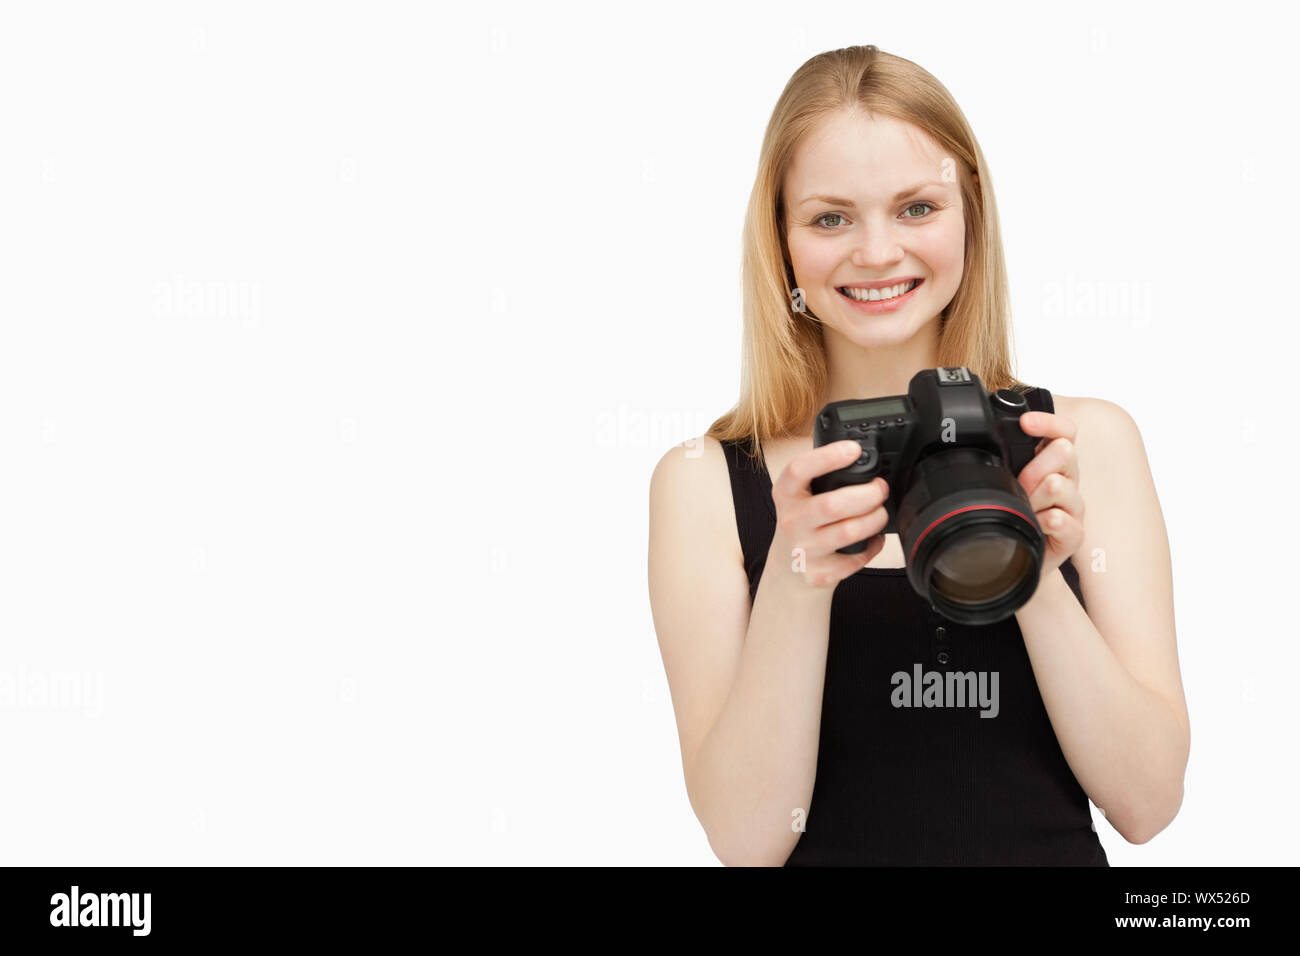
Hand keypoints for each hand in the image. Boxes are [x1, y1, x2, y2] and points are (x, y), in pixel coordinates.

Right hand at [768, 439, 889, 591]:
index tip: (854, 450)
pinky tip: (873, 539)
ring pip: (848, 532)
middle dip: (868, 494)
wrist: (789, 570)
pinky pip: (856, 558)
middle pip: (832, 504)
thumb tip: (861, 455)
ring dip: (875, 519)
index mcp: (785, 494)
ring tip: (881, 513)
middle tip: (881, 488)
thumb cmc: (803, 524)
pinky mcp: (819, 574)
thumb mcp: (799, 496)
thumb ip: (820, 477)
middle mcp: (790, 521)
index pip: (799, 470)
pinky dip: (874, 546)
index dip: (827, 457)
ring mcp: (803, 550)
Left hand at [1015, 410, 1083, 580]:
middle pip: (1064, 451)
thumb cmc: (1011, 514)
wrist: (1014, 557)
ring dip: (1036, 497)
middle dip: (1034, 466)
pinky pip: (1065, 520)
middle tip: (1019, 485)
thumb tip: (991, 432)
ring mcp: (1072, 508)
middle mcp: (1067, 480)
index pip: (1064, 431)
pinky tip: (1040, 523)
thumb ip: (1006, 457)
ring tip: (1026, 509)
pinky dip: (1050, 521)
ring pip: (1060, 484)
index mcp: (1052, 462)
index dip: (1048, 423)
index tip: (1025, 423)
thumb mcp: (1004, 480)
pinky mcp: (1074, 535)